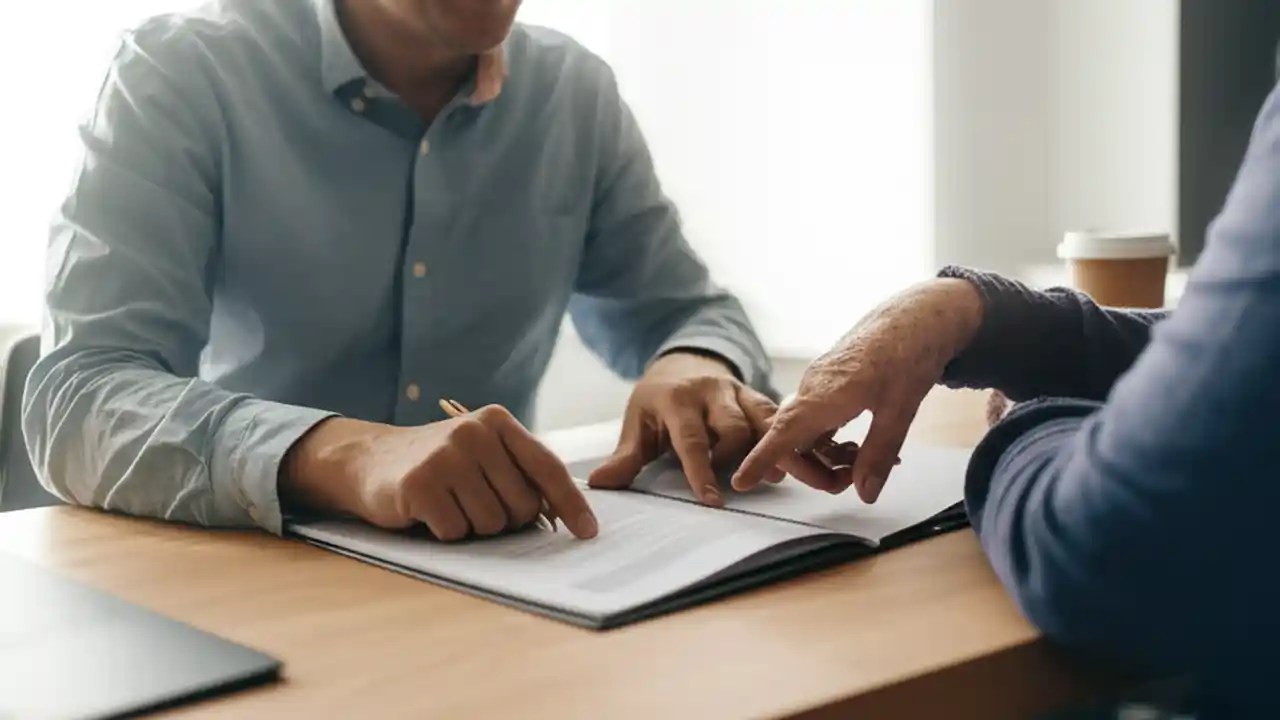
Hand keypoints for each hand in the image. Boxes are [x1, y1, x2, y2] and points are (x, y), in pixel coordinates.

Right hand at [281, 405, 597, 540]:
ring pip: (492, 524)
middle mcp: (475, 433)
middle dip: (506, 519)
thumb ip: (521, 473)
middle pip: (523, 506)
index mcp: (498, 421)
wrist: (369, 459)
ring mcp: (447, 457)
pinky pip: (457, 532)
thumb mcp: (483, 452)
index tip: (588, 533)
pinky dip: (445, 532)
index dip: (571, 504)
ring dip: (473, 526)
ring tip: (450, 503)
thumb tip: (562, 515)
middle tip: (475, 503)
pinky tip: (428, 511)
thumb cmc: (441, 464)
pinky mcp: (420, 485)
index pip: (547, 467)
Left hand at [588, 352, 781, 504]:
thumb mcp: (637, 424)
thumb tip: (599, 485)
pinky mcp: (755, 395)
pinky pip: (775, 416)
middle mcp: (711, 391)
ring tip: (774, 478)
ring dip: (769, 450)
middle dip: (736, 459)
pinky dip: (784, 438)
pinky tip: (791, 462)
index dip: (701, 471)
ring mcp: (737, 391)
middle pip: (733, 428)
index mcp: (677, 399)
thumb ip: (625, 457)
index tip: (711, 501)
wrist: (682, 361)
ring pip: (761, 420)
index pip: (692, 439)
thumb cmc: (656, 401)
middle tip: (735, 486)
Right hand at [732, 278, 983, 501]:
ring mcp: (818, 384)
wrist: (914, 314)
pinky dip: (832, 439)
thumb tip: (865, 494)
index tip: (741, 482)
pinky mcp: (827, 382)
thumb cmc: (908, 354)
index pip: (781, 434)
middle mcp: (812, 389)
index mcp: (824, 396)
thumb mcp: (901, 410)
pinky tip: (861, 445)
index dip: (759, 459)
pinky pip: (816, 418)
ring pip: (806, 431)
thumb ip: (878, 454)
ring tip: (864, 463)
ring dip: (827, 456)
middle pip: (791, 441)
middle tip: (850, 483)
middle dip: (813, 471)